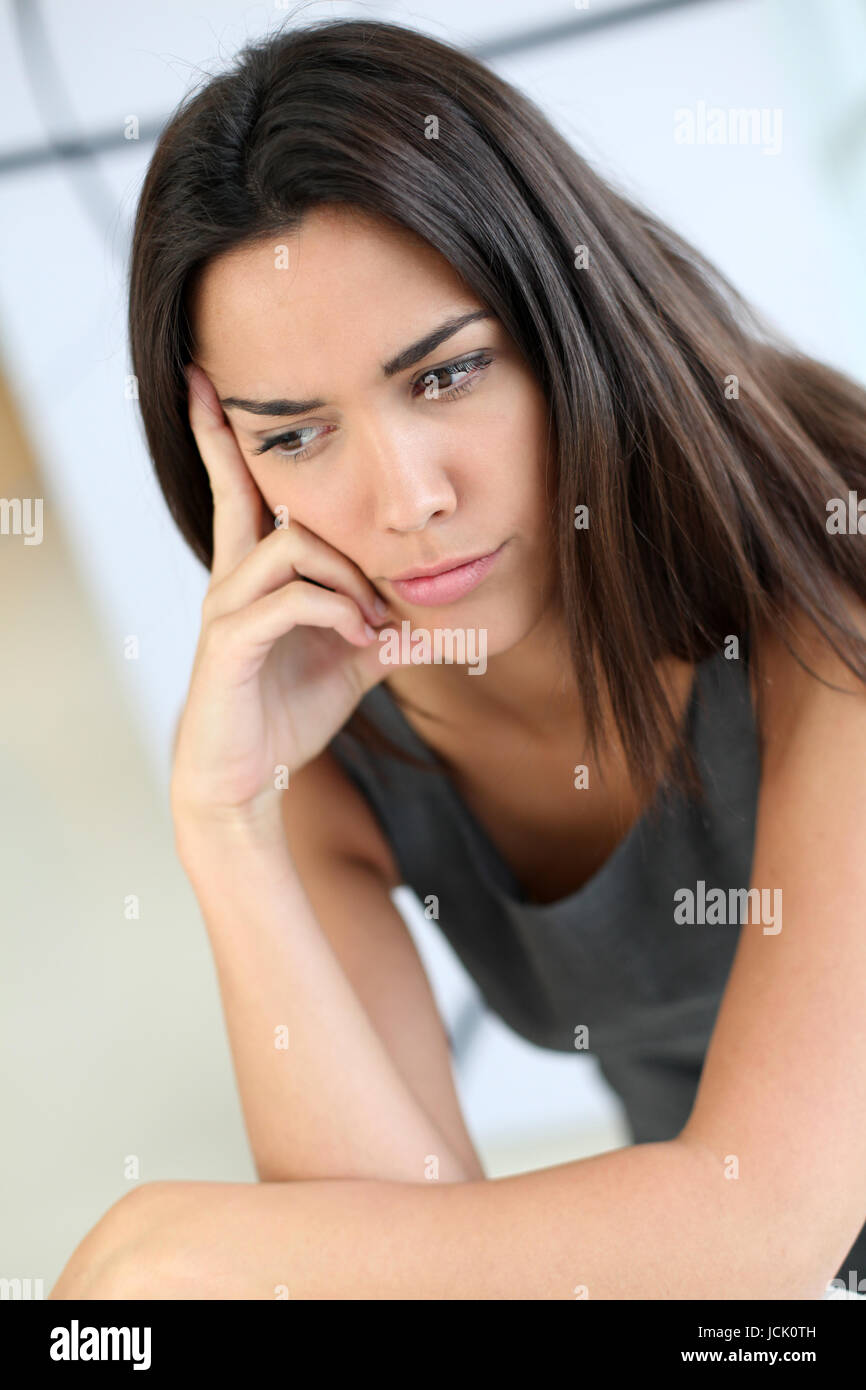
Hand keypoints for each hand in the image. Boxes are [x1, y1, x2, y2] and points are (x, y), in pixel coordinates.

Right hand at [170, 363, 404, 829]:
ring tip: (374, 621)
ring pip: (293, 547)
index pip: (236, 485)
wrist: (247, 781)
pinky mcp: (229, 645)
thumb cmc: (289, 711)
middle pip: (252, 494)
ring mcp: (226, 610)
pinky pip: (292, 600)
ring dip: (350, 577)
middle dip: (294, 485)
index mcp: (254, 571)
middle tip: (364, 550)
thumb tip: (445, 611)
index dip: (218, 432)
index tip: (203, 376)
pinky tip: (362, 639)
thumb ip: (388, 622)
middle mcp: (231, 578)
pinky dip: (339, 612)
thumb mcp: (353, 656)